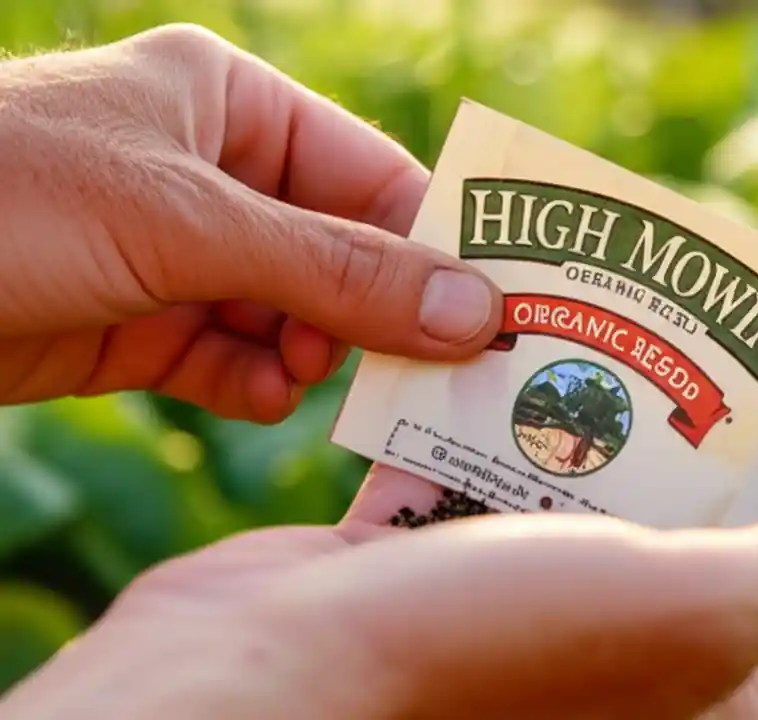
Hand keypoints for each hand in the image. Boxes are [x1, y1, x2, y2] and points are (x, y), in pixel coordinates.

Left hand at [0, 24, 500, 420]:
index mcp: (233, 104)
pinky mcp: (141, 326)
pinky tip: (262, 394)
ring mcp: (179, 255)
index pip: (374, 174)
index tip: (497, 311)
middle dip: (380, 311)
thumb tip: (475, 308)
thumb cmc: (6, 193)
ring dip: (316, 354)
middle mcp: (215, 175)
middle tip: (437, 372)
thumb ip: (336, 270)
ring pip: (296, 315)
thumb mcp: (188, 222)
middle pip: (343, 252)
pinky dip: (257, 383)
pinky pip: (236, 360)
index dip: (437, 241)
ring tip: (321, 379)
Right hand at [0, 356, 757, 719]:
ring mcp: (520, 606)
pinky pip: (475, 465)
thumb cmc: (494, 654)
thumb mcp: (692, 610)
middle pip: (694, 495)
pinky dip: (486, 403)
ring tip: (603, 285)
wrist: (269, 685)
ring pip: (580, 470)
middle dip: (701, 391)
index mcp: (706, 670)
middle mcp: (619, 643)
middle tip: (705, 290)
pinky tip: (495, 327)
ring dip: (589, 383)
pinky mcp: (426, 569)